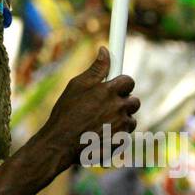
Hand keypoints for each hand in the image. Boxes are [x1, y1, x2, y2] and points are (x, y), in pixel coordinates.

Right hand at [38, 47, 138, 174]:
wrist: (61, 144)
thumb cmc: (66, 113)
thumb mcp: (77, 86)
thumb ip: (96, 68)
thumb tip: (105, 50)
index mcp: (109, 91)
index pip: (128, 81)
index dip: (121, 84)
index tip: (115, 86)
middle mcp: (118, 107)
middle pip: (133, 100)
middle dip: (122, 102)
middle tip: (105, 106)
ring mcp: (121, 126)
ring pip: (130, 119)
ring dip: (120, 119)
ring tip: (100, 122)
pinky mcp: (121, 142)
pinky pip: (125, 135)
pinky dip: (117, 134)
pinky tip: (100, 135)